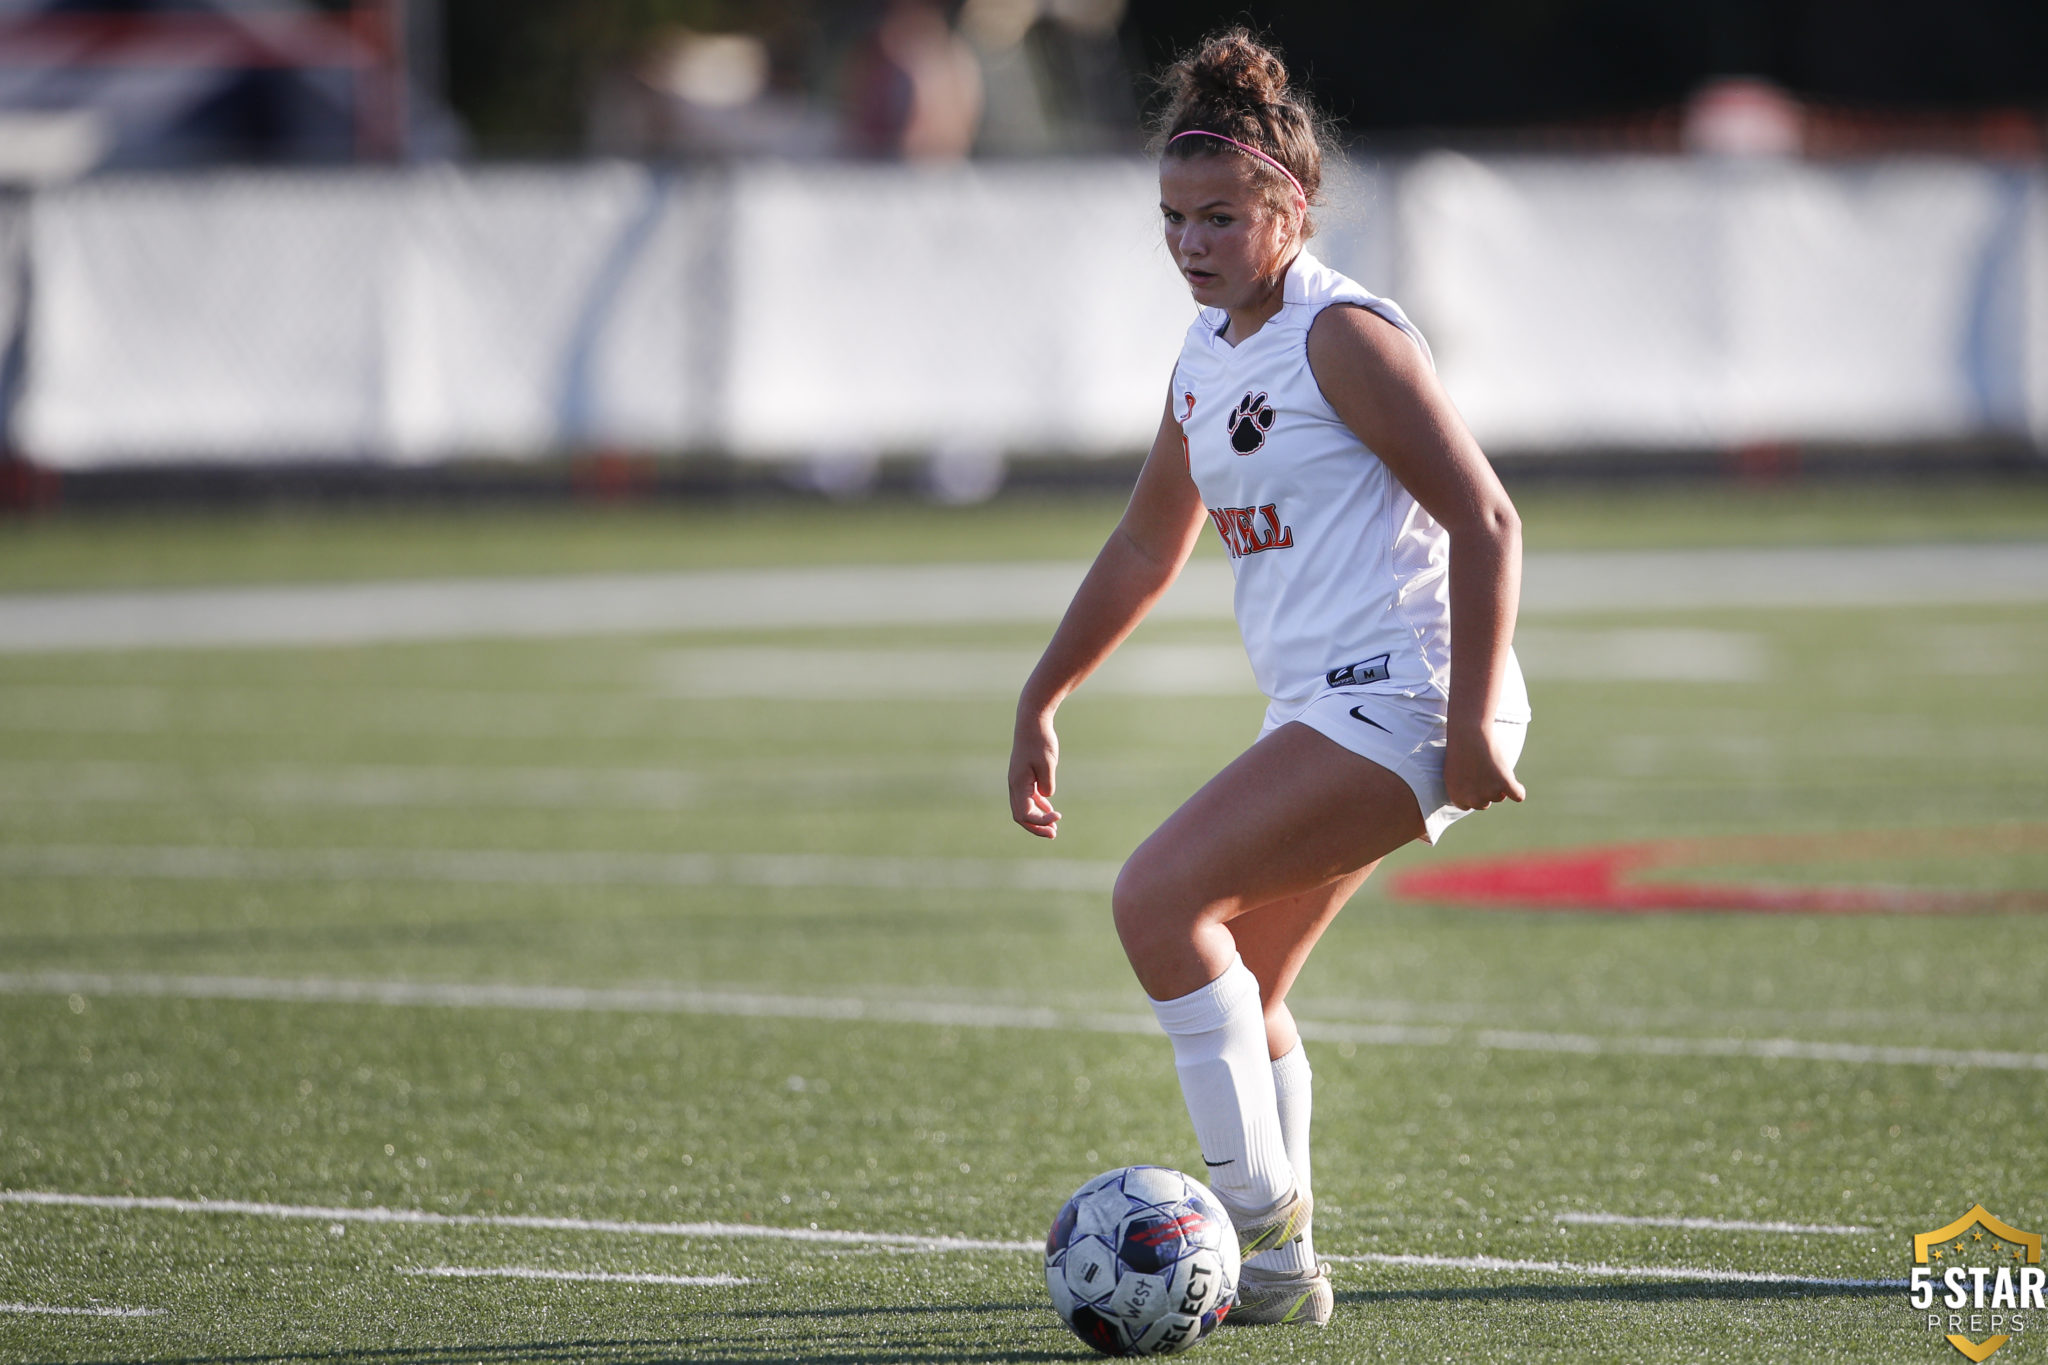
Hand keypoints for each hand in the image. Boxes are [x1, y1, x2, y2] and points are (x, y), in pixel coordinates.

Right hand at [1009, 711, 1062, 838]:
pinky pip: (1029, 797)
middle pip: (1021, 815)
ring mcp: (1018, 780)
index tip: (1058, 816)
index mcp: (1018, 784)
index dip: (1040, 821)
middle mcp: (1015, 785)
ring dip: (1038, 819)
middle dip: (1036, 827)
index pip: (1024, 814)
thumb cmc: (1040, 741)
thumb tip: (1046, 797)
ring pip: (1024, 807)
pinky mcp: (1025, 775)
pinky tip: (1050, 810)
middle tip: (1054, 834)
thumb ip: (1047, 783)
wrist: (1032, 722)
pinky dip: (1038, 806)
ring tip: (1053, 829)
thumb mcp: (1047, 763)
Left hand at [1443, 724, 1525, 811]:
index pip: (1470, 805)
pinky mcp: (1504, 783)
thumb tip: (1476, 796)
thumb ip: (1464, 788)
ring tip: (1492, 765)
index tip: (1476, 780)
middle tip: (1485, 770)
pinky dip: (1518, 790)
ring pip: (1501, 796)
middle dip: (1487, 790)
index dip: (1475, 792)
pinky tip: (1515, 782)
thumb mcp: (1455, 772)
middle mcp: (1472, 799)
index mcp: (1456, 796)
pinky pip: (1518, 795)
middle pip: (1486, 803)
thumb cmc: (1461, 747)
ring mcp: (1488, 792)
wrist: (1468, 732)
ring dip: (1499, 784)